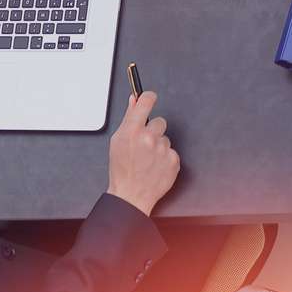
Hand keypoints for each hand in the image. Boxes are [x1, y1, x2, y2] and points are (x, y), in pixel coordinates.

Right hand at [106, 91, 180, 217]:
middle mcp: (149, 137)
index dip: (148, 97)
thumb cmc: (122, 169)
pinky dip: (165, 157)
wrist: (132, 194)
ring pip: (166, 138)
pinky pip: (172, 151)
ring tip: (148, 158)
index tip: (150, 97)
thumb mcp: (118, 140)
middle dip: (153, 129)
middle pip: (159, 121)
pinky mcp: (174, 161)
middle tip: (145, 142)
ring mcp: (163, 149)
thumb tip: (134, 101)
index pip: (146, 101)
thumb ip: (128, 118)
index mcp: (132, 130)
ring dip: (159, 145)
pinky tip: (155, 165)